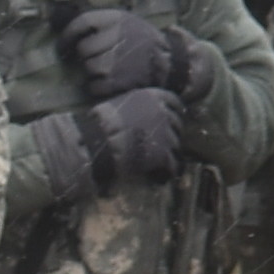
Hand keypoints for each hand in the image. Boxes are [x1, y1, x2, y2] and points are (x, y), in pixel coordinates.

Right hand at [24, 89, 191, 196]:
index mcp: (154, 96)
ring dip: (169, 154)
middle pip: (177, 125)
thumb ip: (140, 107)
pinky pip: (172, 164)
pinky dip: (167, 172)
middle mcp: (165, 112)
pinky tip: (160, 176)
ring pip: (176, 145)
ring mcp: (167, 133)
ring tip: (160, 163)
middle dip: (171, 135)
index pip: (175, 103)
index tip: (171, 121)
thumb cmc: (101, 122)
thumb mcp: (121, 104)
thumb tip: (143, 114)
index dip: (174, 113)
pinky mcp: (164, 153)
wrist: (96, 140)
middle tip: (161, 145)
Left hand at [64, 6, 215, 106]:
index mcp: (116, 19)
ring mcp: (112, 60)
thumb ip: (101, 24)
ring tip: (112, 69)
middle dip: (88, 55)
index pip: (81, 23)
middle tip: (102, 57)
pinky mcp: (113, 82)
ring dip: (94, 71)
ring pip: (87, 67)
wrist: (170, 64)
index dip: (68, 35)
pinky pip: (92, 85)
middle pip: (82, 48)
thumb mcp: (126, 24)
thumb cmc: (143, 43)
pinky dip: (99, 86)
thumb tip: (62, 25)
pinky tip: (114, 81)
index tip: (64, 45)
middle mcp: (113, 37)